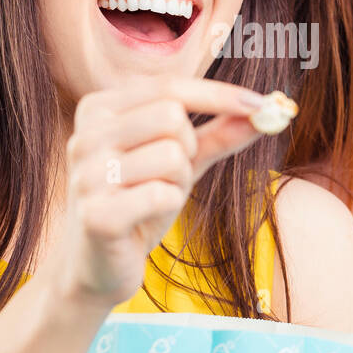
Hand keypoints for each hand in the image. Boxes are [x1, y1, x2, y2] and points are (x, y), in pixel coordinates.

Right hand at [51, 77, 265, 310]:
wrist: (97, 266)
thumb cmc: (138, 205)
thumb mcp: (181, 163)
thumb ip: (218, 133)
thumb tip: (266, 109)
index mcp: (98, 110)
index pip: (169, 86)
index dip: (219, 94)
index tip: (262, 103)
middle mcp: (85, 135)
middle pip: (172, 117)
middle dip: (187, 149)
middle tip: (169, 177)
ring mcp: (87, 174)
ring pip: (171, 156)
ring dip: (177, 182)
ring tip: (153, 199)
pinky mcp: (96, 214)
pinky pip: (162, 194)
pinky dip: (168, 206)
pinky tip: (144, 219)